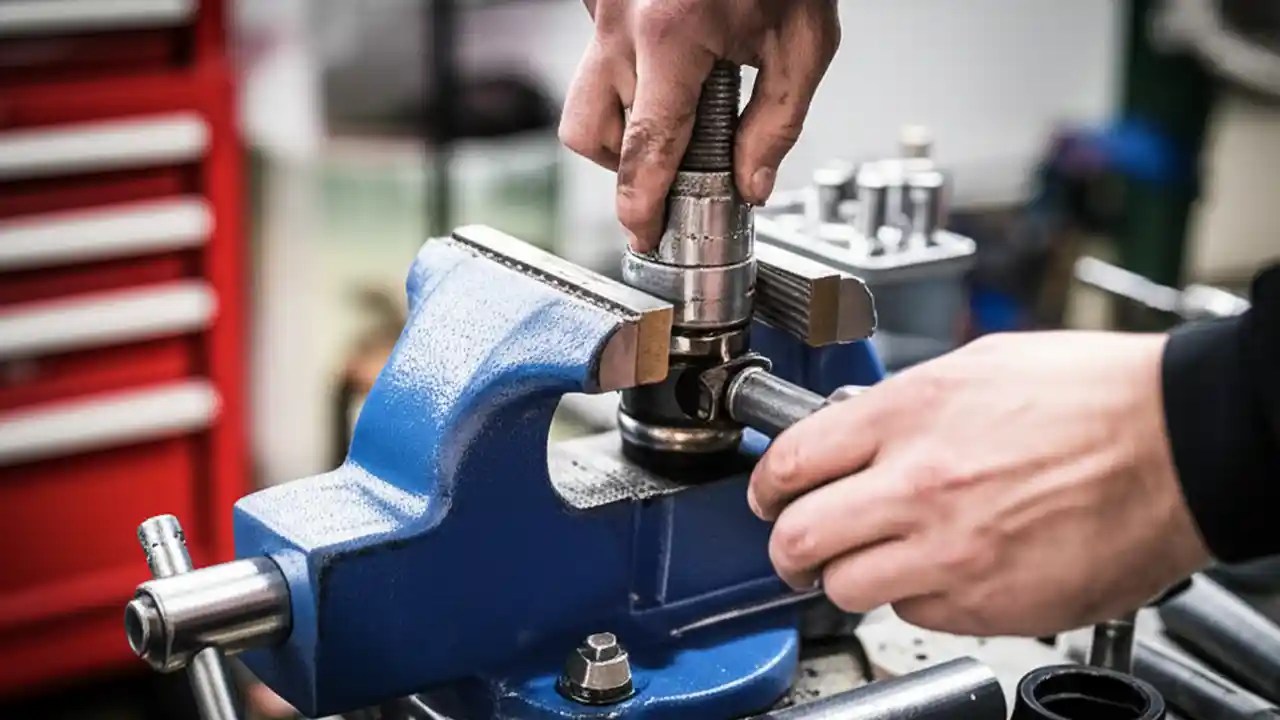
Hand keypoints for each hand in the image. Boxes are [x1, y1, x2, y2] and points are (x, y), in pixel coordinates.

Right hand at [559, 0, 839, 249]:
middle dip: (628, 168)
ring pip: (582, 101)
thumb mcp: (804, 41)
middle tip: (672, 170)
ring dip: (617, 130)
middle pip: (593, 135)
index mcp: (672, 35)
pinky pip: (594, 59)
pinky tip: (669, 69)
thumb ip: (776, 123)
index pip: (645, 148)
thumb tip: (751, 184)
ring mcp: (602, 7)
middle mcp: (621, 22)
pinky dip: (624, 81)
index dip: (641, 204)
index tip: (643, 233)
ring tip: (671, 119)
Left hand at [747, 332, 1210, 636]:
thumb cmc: (1090, 397)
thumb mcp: (975, 367)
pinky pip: (916, 614)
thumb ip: (901, 404)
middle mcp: (918, 486)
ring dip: (847, 577)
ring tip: (872, 561)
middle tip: (797, 544)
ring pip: (845, 588)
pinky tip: (943, 569)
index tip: (768, 495)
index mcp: (907, 415)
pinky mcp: (988, 603)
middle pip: (797, 538)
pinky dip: (916, 598)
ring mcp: (951, 551)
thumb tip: (855, 430)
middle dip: (786, 544)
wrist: (1178, 444)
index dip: (765, 486)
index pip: (789, 462)